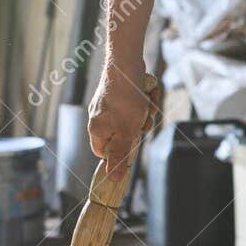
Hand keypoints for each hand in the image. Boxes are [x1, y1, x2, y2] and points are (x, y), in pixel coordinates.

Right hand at [88, 59, 154, 179]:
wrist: (126, 66)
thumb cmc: (125, 101)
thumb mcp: (125, 133)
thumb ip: (119, 156)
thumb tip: (112, 179)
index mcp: (96, 129)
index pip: (103, 152)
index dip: (118, 153)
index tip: (132, 148)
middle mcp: (99, 117)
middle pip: (120, 134)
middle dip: (137, 129)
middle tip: (144, 123)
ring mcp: (108, 104)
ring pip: (130, 118)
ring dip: (143, 114)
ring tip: (148, 105)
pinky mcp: (117, 92)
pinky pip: (132, 103)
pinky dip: (143, 100)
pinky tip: (148, 94)